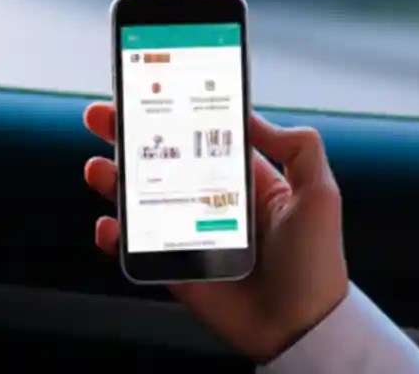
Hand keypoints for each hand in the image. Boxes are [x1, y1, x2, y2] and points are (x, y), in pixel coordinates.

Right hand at [82, 103, 348, 362]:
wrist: (301, 327)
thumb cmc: (316, 264)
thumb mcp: (320, 194)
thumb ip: (298, 148)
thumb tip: (255, 116)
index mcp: (244, 179)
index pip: (200, 136)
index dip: (173, 113)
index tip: (148, 90)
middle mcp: (211, 200)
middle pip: (161, 159)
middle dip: (128, 135)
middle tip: (103, 116)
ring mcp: (189, 233)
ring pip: (140, 198)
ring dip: (113, 179)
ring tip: (98, 167)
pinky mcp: (175, 267)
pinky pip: (135, 247)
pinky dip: (115, 235)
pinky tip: (110, 225)